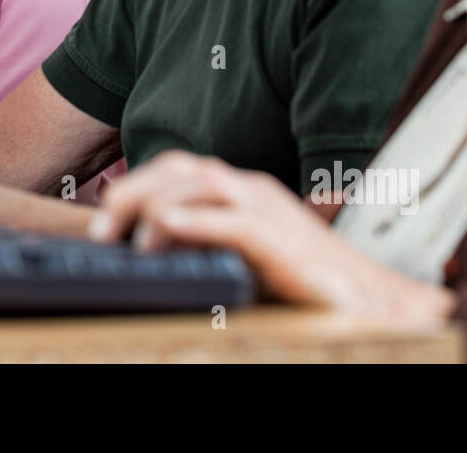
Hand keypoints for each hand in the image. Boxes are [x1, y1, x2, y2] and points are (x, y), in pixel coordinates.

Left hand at [89, 150, 456, 321]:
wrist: (364, 298)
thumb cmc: (300, 281)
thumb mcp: (239, 255)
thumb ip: (201, 243)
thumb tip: (150, 247)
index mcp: (240, 189)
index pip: (177, 169)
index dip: (133, 186)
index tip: (102, 222)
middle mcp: (250, 189)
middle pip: (179, 169)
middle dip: (131, 193)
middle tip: (101, 234)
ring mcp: (266, 209)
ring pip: (200, 184)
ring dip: (155, 209)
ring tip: (131, 246)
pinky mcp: (279, 239)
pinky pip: (232, 220)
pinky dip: (195, 221)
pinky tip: (165, 229)